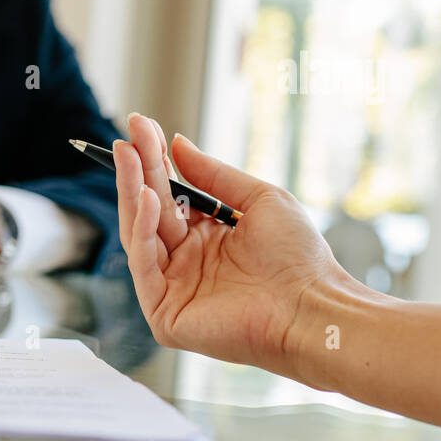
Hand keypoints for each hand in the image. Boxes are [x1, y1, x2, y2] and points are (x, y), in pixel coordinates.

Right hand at [113, 113, 348, 382]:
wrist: (313, 307)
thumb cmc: (298, 258)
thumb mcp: (257, 199)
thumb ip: (214, 175)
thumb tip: (177, 144)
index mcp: (205, 238)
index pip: (168, 196)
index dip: (153, 162)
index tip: (141, 125)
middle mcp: (184, 262)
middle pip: (148, 212)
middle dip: (135, 172)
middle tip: (126, 137)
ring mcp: (172, 289)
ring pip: (140, 236)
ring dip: (133, 195)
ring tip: (131, 160)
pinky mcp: (164, 314)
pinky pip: (144, 268)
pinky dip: (143, 232)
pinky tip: (148, 200)